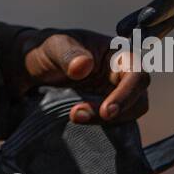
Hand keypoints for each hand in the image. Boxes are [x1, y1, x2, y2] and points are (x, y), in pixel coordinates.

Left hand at [19, 30, 150, 124]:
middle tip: (79, 115)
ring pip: (128, 115)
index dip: (127, 94)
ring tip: (73, 116)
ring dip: (106, 122)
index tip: (106, 110)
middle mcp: (122, 76)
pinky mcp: (106, 111)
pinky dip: (100, 127)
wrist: (35, 67)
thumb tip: (83, 66)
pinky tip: (79, 123)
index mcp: (117, 55)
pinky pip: (114, 124)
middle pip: (139, 99)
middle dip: (117, 112)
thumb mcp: (54, 46)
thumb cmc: (49, 49)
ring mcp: (115, 95)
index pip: (137, 74)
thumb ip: (68, 53)